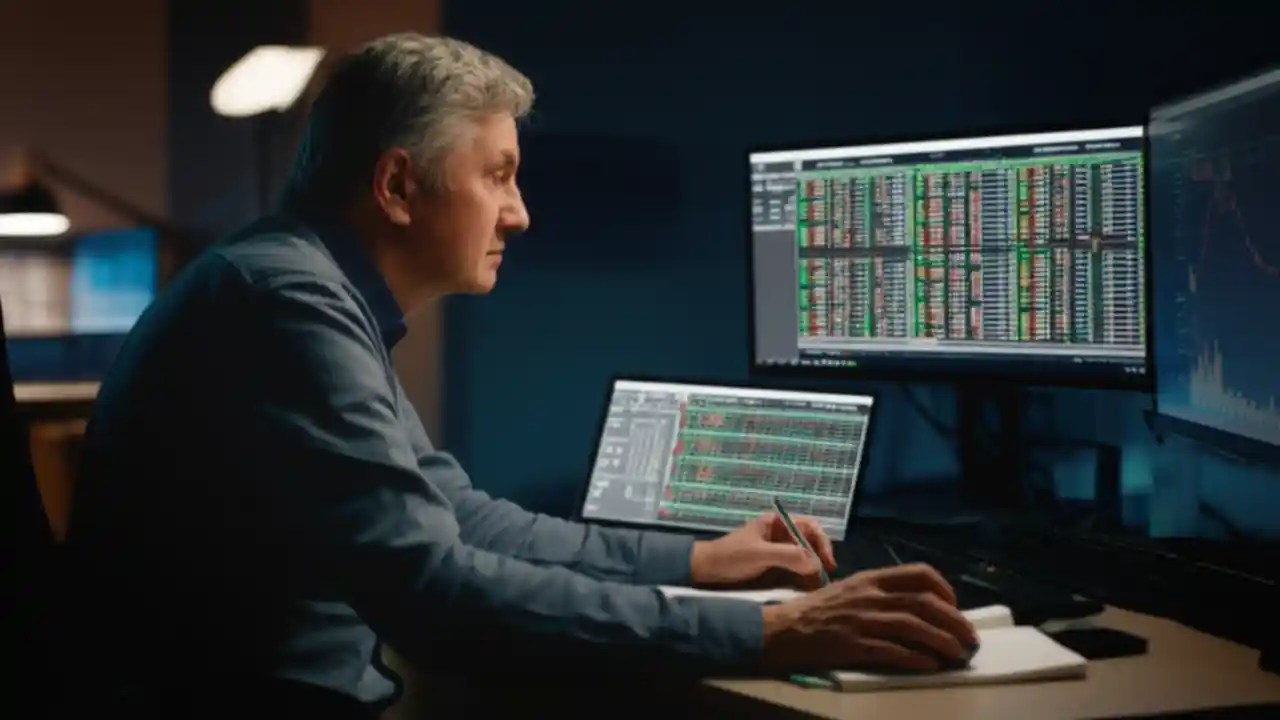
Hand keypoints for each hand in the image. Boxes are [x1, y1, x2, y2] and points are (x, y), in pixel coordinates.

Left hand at [689, 511, 836, 589]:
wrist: (706, 571)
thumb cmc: (730, 556)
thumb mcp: (759, 554)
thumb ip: (788, 556)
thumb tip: (815, 564)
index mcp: (778, 524)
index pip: (810, 527)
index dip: (822, 543)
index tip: (827, 562)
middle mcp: (781, 536)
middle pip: (810, 543)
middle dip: (820, 559)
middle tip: (825, 578)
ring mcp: (778, 552)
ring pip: (805, 558)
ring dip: (813, 571)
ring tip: (817, 587)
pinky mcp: (774, 567)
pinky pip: (795, 571)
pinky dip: (803, 579)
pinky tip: (806, 589)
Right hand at [759, 563, 977, 671]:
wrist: (782, 629)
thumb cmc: (816, 612)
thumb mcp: (849, 591)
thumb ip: (880, 594)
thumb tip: (917, 610)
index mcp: (870, 579)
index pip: (919, 574)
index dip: (945, 590)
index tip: (955, 607)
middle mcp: (870, 596)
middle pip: (924, 602)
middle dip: (954, 621)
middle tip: (969, 639)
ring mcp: (862, 620)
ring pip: (914, 626)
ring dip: (943, 641)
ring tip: (959, 655)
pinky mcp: (853, 645)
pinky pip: (893, 651)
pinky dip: (916, 658)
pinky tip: (931, 665)